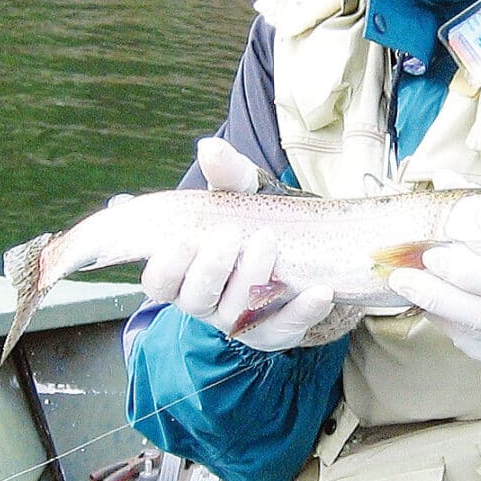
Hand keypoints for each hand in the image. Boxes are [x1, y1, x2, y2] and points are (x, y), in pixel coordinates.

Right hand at [139, 138, 334, 351]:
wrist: (301, 251)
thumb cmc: (253, 223)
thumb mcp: (241, 196)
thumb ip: (227, 176)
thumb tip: (210, 148)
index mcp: (184, 273)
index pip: (159, 283)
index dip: (166, 268)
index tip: (183, 241)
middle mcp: (206, 302)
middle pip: (196, 299)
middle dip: (211, 269)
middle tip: (230, 236)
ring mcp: (240, 320)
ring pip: (238, 311)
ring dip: (253, 277)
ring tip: (269, 240)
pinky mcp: (275, 332)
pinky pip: (286, 328)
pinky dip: (304, 310)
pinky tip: (321, 291)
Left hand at [386, 230, 480, 374]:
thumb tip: (446, 178)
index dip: (462, 270)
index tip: (433, 253)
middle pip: (476, 315)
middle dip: (433, 295)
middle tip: (400, 276)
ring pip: (468, 334)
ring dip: (436, 309)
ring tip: (412, 285)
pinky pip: (473, 346)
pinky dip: (452, 324)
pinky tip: (439, 304)